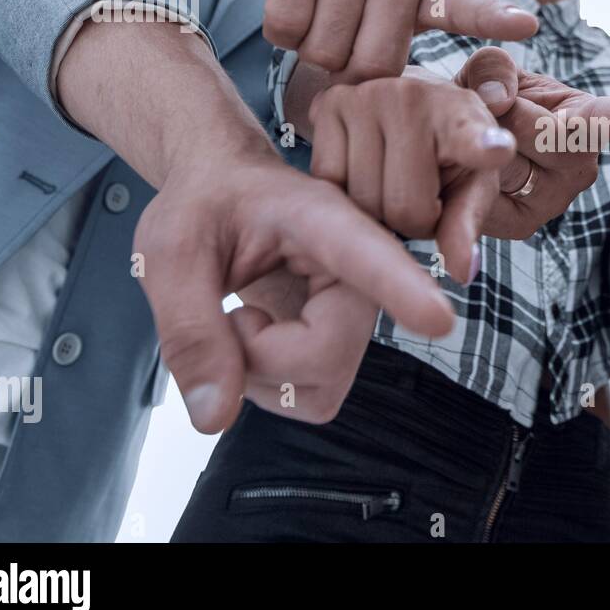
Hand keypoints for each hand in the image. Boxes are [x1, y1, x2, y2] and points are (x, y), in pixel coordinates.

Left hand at [134, 154, 455, 433]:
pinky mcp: (345, 340)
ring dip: (261, 377)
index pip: (370, 259)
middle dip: (258, 357)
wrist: (224, 192)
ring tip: (239, 324)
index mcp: (322, 222)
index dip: (404, 290)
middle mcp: (358, 269)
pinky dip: (270, 385)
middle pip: (328, 354)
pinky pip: (314, 397)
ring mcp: (356, 310)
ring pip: (322, 387)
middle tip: (228, 316)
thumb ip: (190, 332)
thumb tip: (216, 418)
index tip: (438, 318)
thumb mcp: (170, 254)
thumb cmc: (204, 206)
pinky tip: (257, 339)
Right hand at [246, 0, 538, 78]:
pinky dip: (283, 35)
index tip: (528, 26)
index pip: (467, 7)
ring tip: (321, 19)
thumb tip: (420, 120)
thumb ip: (410, 65)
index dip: (495, 18)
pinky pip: (286, 29)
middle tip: (347, 42)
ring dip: (313, 52)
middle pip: (373, 65)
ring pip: (325, 51)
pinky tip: (295, 7)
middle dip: (351, 72)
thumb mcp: (397, 19)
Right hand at [307, 59, 516, 281]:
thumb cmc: (447, 152)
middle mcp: (416, 98)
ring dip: (376, 210)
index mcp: (464, 119)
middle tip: (418, 192)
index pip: (474, 138)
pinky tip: (362, 168)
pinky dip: (344, 191)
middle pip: (404, 210)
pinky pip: (328, 181)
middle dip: (412, 221)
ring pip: (362, 203)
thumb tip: (462, 272)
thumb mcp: (469, 185)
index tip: (499, 150)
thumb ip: (466, 226)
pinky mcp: (331, 102)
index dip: (485, 147)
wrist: (404, 103)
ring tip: (391, 177)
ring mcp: (370, 96)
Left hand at [468, 63, 609, 240]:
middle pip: (545, 134)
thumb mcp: (486, 73)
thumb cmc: (483, 104)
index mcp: (588, 117)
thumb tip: (500, 100)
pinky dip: (468, 175)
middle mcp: (583, 164)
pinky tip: (468, 170)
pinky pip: (488, 193)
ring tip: (480, 142)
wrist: (455, 150)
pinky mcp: (524, 224)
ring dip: (484, 147)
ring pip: (511, 162)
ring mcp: (556, 198)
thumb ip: (492, 70)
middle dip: (507, 116)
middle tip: (490, 112)